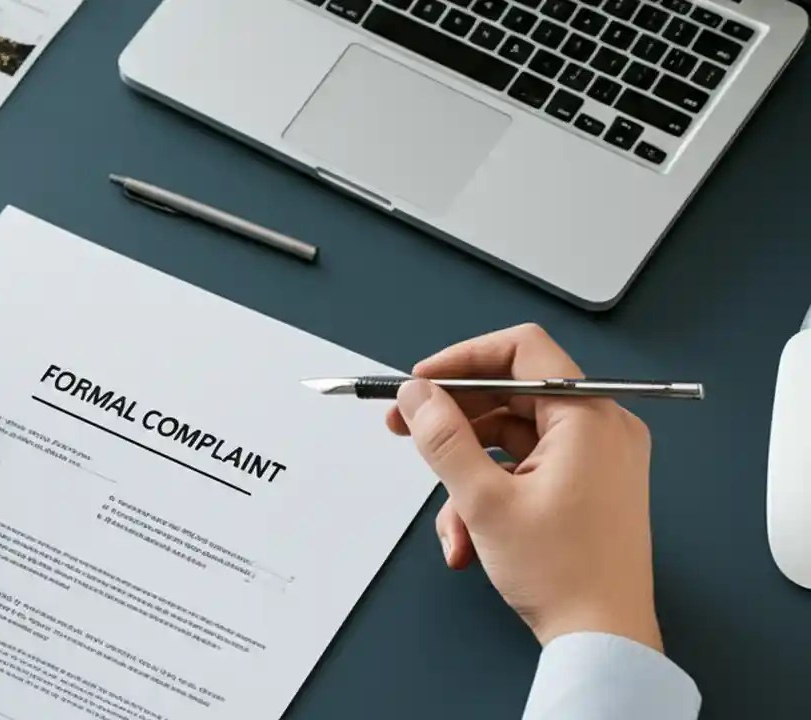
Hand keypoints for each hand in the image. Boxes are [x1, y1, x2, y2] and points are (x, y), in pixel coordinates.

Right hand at [386, 324, 662, 651]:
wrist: (604, 641)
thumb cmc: (565, 576)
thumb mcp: (484, 502)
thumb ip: (444, 439)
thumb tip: (417, 396)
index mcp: (589, 418)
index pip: (522, 350)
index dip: (463, 360)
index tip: (422, 383)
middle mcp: (601, 428)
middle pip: (512, 393)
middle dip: (454, 419)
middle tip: (406, 428)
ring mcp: (596, 458)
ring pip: (511, 438)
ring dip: (468, 472)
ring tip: (451, 522)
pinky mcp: (587, 484)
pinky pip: (526, 468)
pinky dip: (491, 492)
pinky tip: (470, 537)